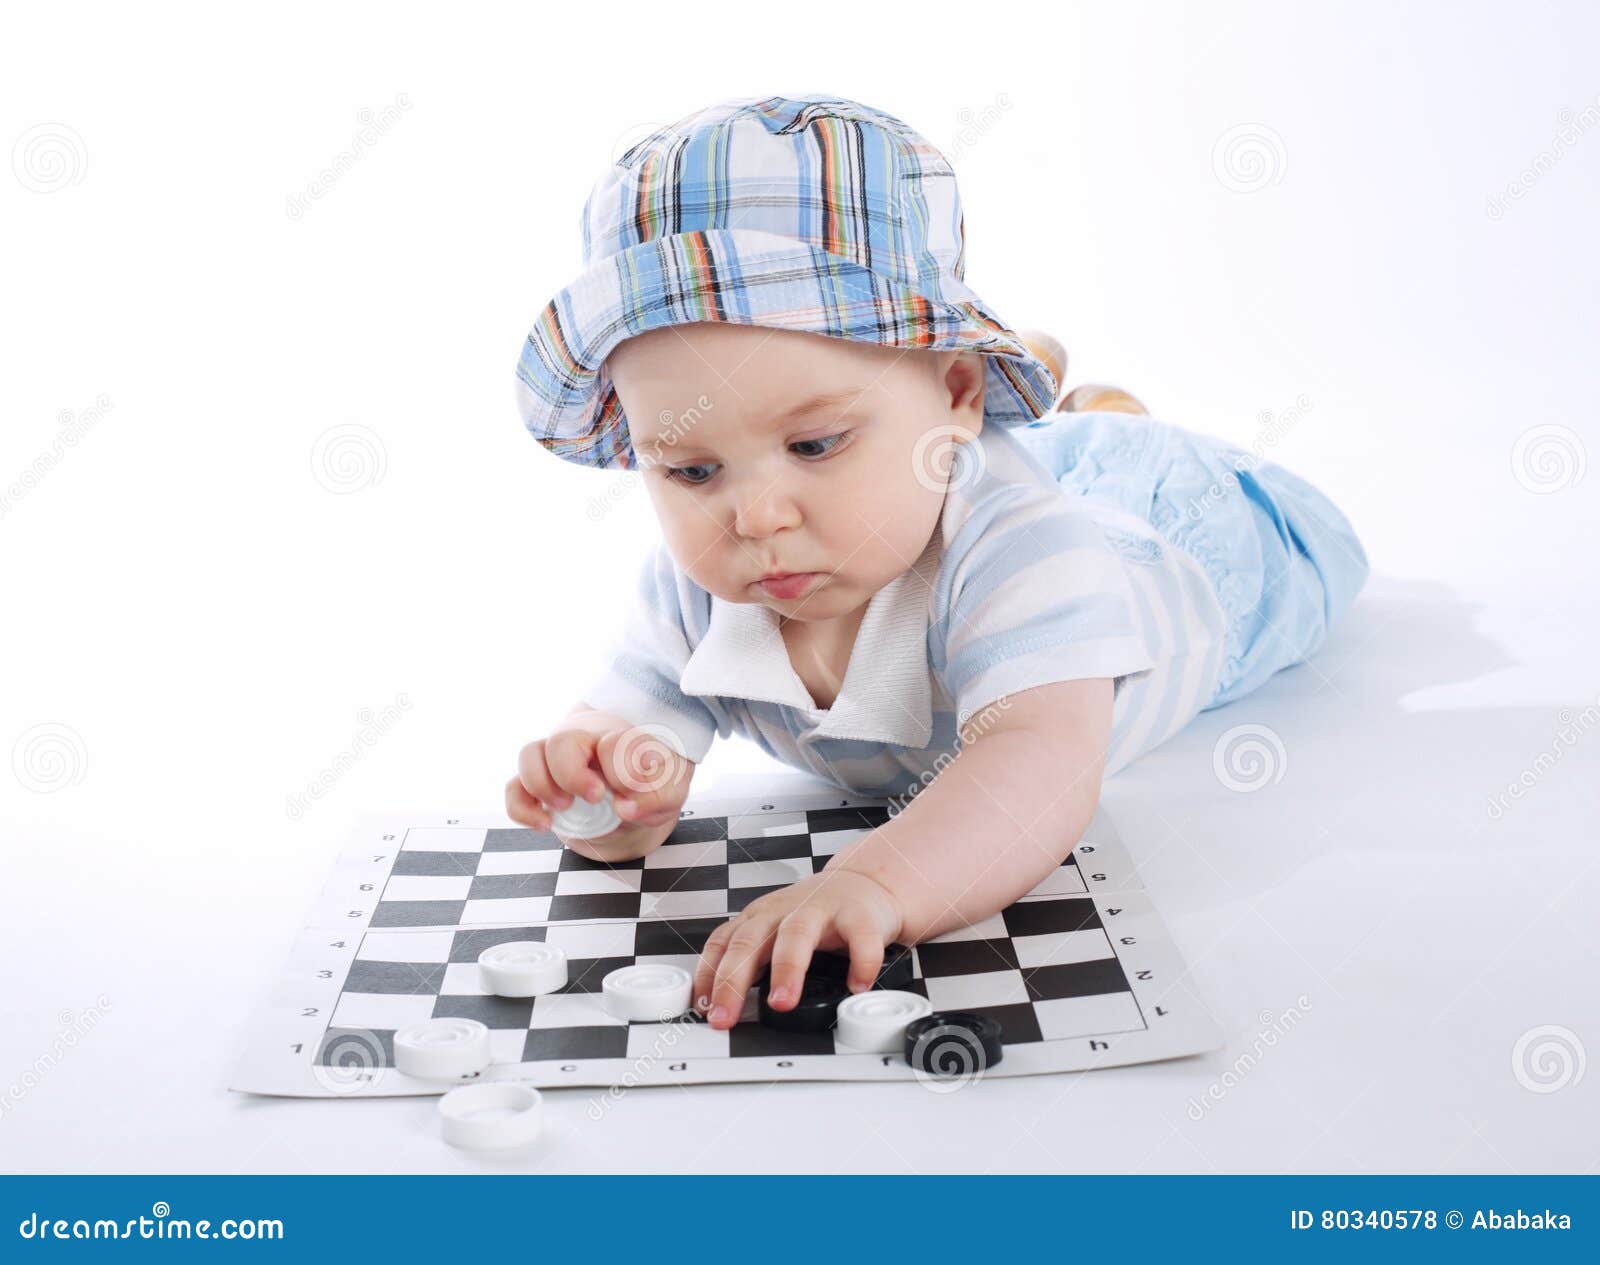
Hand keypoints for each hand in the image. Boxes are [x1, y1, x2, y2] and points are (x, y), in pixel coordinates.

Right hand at [505, 710, 692, 861]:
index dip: (619, 770)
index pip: (612, 742)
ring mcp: (558, 760)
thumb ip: (658, 796)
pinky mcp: (541, 783)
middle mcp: (584, 741)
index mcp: (619, 736)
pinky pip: (514, 787)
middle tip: (594, 798)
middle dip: (571, 774)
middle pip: (561, 739)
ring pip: (529, 754)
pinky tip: (543, 824)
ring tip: (564, 809)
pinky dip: (521, 808)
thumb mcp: (670, 791)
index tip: (627, 793)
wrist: (634, 792)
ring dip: (541, 785)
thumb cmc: (652, 782)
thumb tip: (625, 807)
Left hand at [693, 869, 903, 1029]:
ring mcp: (820, 909)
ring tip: (782, 1002)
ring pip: (797, 934)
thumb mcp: (774, 929)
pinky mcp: (858, 914)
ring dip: (786, 969)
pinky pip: (859, 937)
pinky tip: (856, 985)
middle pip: (750, 941)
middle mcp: (784, 911)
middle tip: (726, 1016)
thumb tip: (722, 1005)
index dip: (708, 976)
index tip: (702, 1009)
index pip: (722, 943)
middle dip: (733, 981)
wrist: (865, 881)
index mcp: (759, 917)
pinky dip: (860, 962)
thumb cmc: (816, 912)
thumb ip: (752, 960)